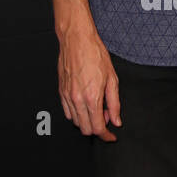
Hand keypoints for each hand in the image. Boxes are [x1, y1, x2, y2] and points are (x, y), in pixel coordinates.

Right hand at [57, 25, 120, 140]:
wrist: (77, 40)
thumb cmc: (95, 54)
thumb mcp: (112, 79)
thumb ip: (114, 103)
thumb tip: (115, 120)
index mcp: (92, 97)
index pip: (97, 128)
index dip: (106, 135)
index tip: (111, 136)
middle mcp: (77, 99)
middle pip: (85, 129)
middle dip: (97, 128)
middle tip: (106, 116)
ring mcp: (67, 96)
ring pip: (76, 122)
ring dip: (87, 120)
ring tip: (96, 107)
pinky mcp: (61, 92)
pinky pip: (67, 113)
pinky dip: (77, 114)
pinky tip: (85, 104)